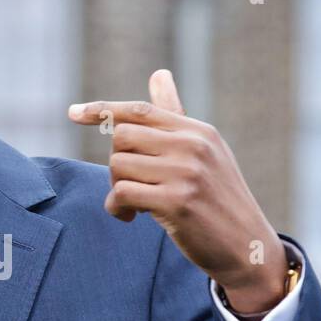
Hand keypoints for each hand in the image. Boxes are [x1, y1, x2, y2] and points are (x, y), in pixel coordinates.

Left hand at [68, 69, 287, 312]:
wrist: (248, 247)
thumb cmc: (218, 200)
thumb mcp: (204, 152)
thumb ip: (175, 118)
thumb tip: (159, 73)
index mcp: (198, 131)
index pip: (140, 110)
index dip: (102, 110)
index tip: (72, 113)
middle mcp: (193, 146)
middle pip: (122, 137)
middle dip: (116, 164)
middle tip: (129, 185)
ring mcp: (186, 173)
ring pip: (118, 166)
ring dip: (116, 189)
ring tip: (134, 205)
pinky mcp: (176, 202)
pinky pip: (121, 193)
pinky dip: (116, 207)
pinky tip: (129, 217)